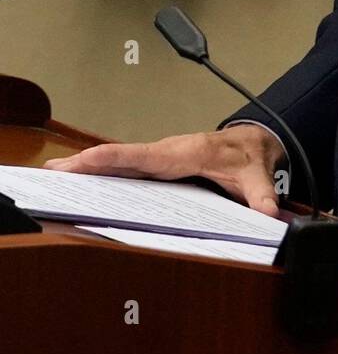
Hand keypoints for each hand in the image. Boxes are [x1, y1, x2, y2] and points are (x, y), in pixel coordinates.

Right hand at [43, 123, 285, 217]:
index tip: (86, 160)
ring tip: (56, 172)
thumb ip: (261, 194)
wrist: (255, 141)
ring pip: (120, 161)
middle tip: (53, 169)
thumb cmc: (250, 156)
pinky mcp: (159, 164)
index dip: (114, 158)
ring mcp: (161, 156)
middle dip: (87, 162)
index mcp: (185, 152)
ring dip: (89, 166)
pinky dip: (103, 170)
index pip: (143, 156)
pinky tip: (83, 177)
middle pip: (122, 158)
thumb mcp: (258, 175)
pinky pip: (127, 166)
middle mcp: (168, 151)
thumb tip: (268, 212)